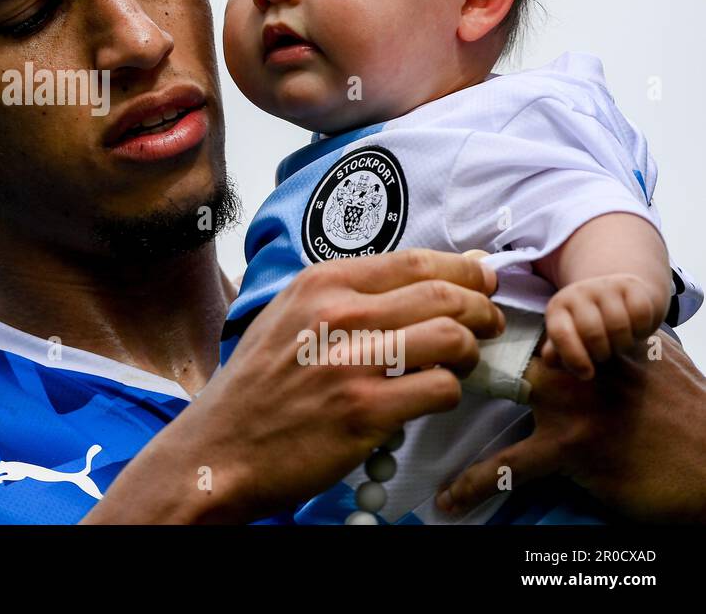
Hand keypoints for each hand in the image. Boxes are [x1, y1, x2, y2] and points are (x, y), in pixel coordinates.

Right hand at [83, 249, 503, 523]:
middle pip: (443, 294)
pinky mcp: (363, 410)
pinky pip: (440, 388)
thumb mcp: (289, 317)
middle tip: (489, 324)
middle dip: (481, 308)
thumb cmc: (258, 386)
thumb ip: (349, 297)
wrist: (220, 448)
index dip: (463, 268)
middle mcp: (335, 314)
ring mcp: (350, 362)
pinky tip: (435, 397)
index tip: (483, 279)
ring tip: (464, 364)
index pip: (414, 260)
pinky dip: (450, 393)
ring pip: (452, 337)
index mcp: (320, 284)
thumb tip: (426, 275)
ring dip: (471, 352)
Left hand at [437, 332, 705, 522]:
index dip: (491, 315)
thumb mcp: (659, 357)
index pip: (535, 317)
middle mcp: (580, 363)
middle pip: (509, 339)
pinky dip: (475, 485)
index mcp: (596, 339)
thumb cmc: (688, 412)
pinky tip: (448, 500)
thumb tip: (593, 328)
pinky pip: (512, 465)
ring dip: (460, 395)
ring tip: (411, 407)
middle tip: (418, 347)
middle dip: (465, 340)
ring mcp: (574, 404)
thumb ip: (619, 338)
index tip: (450, 312)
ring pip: (503, 389)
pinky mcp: (573, 448)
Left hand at [542, 273, 662, 379]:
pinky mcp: (630, 284)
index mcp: (557, 308)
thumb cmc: (591, 326)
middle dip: (602, 353)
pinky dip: (642, 330)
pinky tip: (636, 331)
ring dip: (623, 344)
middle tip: (606, 355)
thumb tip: (553, 361)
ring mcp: (604, 286)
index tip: (587, 374)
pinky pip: (640, 315)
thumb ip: (558, 353)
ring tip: (620, 344)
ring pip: (618, 326)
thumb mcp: (571, 337)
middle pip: (592, 334)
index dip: (573, 359)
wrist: (618, 296)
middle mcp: (577, 292)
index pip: (560, 334)